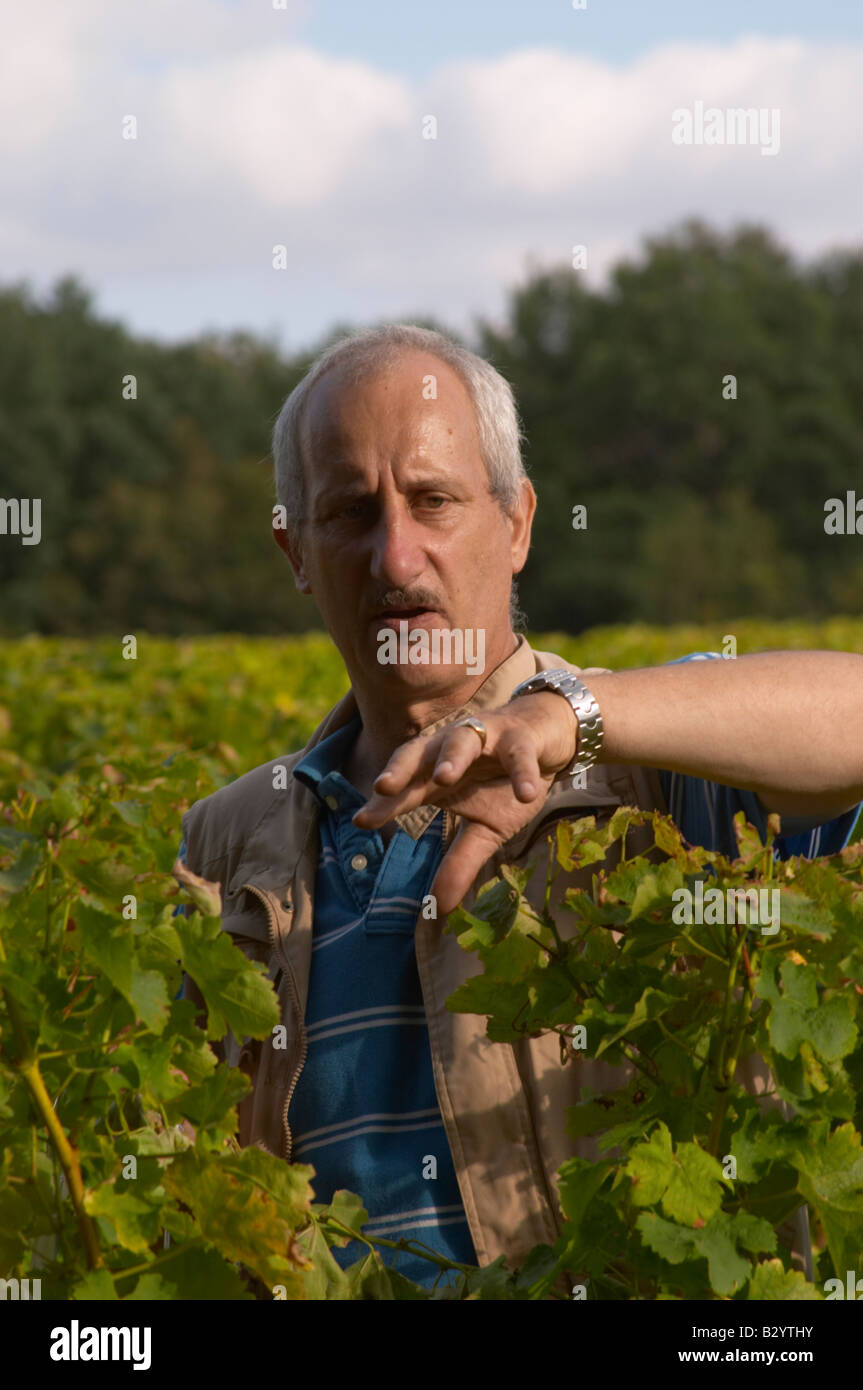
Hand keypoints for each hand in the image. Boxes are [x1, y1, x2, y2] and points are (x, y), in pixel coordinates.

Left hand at [352, 692, 578, 914]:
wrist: (546, 742)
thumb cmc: (505, 783)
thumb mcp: (484, 829)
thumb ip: (460, 863)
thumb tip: (439, 910)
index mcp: (435, 774)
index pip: (404, 788)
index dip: (383, 802)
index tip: (360, 821)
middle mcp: (450, 751)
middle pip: (417, 752)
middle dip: (400, 767)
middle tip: (383, 787)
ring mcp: (485, 739)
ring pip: (461, 740)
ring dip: (451, 757)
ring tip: (444, 778)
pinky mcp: (520, 738)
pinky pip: (518, 753)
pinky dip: (521, 771)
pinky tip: (524, 794)